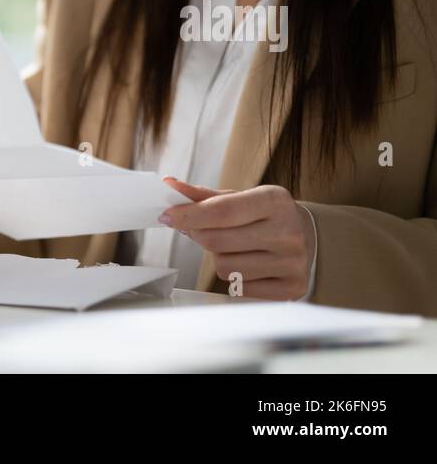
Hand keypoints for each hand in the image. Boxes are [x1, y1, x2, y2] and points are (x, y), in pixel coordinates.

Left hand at [159, 177, 314, 299]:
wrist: (306, 236)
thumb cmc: (264, 216)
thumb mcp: (240, 199)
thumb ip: (203, 196)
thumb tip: (169, 185)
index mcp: (275, 201)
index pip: (221, 211)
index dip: (188, 215)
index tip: (167, 216)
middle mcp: (288, 231)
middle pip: (216, 242)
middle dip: (202, 237)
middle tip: (208, 232)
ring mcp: (293, 262)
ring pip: (225, 269)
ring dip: (221, 260)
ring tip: (239, 250)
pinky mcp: (293, 288)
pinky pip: (240, 289)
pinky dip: (237, 280)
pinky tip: (252, 267)